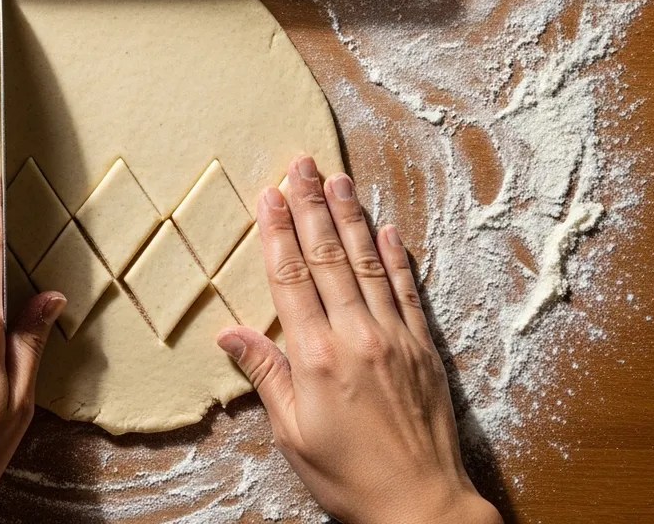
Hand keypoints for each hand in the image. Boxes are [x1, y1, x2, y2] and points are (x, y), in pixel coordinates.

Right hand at [217, 156, 500, 523]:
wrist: (420, 505)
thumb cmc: (347, 476)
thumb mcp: (291, 433)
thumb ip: (266, 375)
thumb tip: (229, 335)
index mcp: (315, 357)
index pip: (291, 279)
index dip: (277, 233)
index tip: (269, 195)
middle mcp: (356, 336)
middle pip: (328, 258)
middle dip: (311, 207)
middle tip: (300, 165)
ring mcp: (395, 338)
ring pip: (369, 263)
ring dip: (350, 218)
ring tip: (337, 178)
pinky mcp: (424, 348)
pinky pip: (409, 291)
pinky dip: (397, 257)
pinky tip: (387, 228)